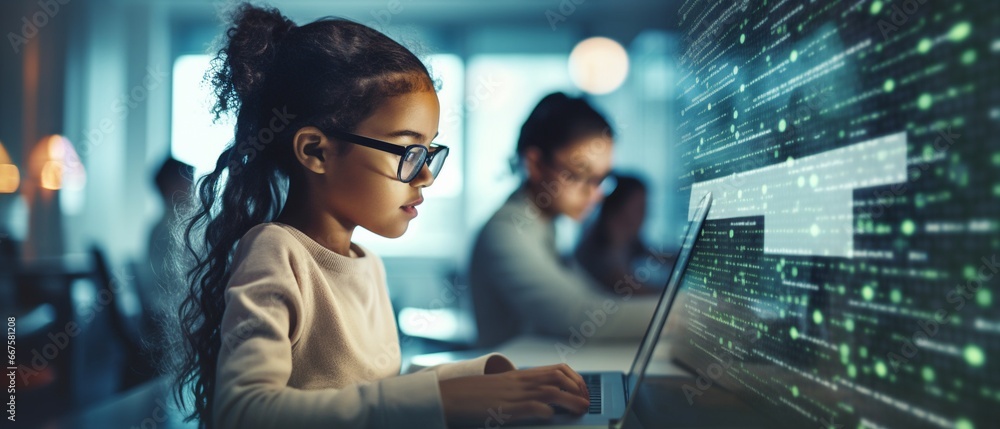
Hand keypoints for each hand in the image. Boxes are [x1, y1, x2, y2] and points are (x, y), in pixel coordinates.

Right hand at [439, 363, 589, 427]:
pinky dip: (545, 411)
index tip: (583, 390)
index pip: (555, 369)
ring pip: (550, 391)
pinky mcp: (505, 409)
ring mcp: (513, 394)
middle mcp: (519, 382)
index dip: (574, 378)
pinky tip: (551, 417)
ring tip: (581, 410)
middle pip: (557, 377)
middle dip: (577, 388)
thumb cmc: (473, 395)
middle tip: (586, 401)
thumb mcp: (499, 388)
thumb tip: (538, 400)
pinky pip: (531, 407)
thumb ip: (518, 389)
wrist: (449, 397)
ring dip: (570, 401)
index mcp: (519, 376)